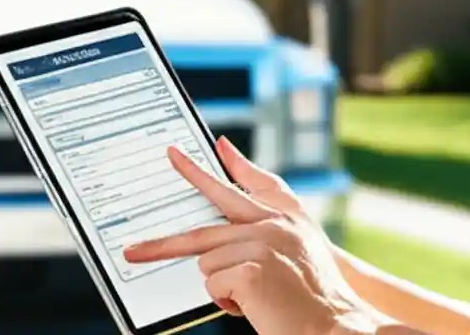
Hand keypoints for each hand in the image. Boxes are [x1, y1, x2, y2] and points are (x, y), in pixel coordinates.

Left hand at [123, 137, 387, 334]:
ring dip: (223, 287)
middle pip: (206, 220)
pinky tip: (257, 307)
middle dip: (166, 232)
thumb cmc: (315, 297)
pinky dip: (228, 304)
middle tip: (133, 248)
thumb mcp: (299, 252)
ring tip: (257, 298)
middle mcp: (273, 224)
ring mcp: (261, 243)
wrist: (337, 323)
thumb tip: (228, 228)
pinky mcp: (250, 269)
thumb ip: (268, 230)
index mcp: (286, 217)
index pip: (245, 184)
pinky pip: (213, 286)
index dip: (212, 168)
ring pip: (207, 263)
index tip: (185, 152)